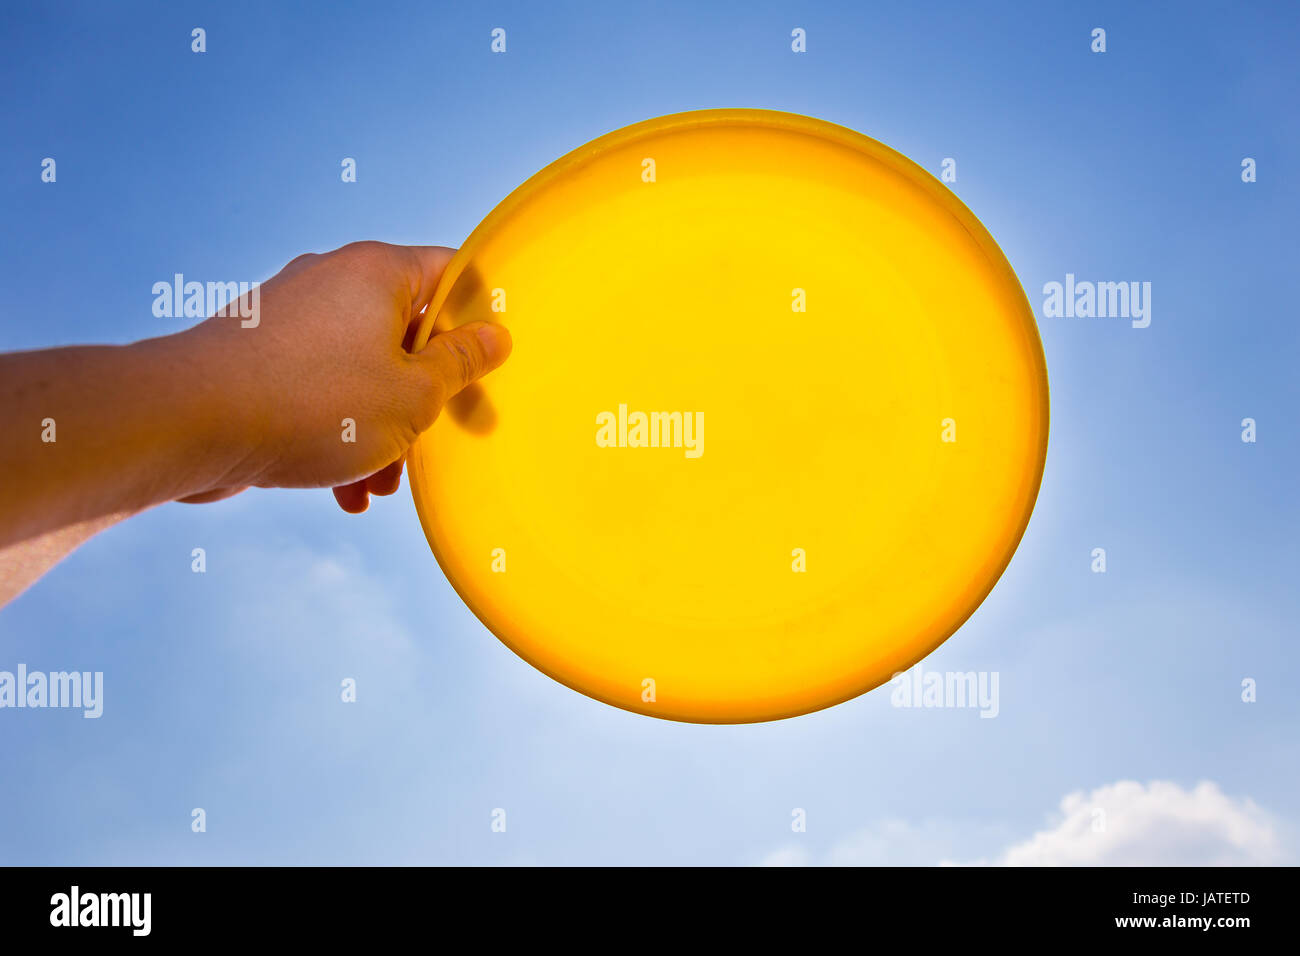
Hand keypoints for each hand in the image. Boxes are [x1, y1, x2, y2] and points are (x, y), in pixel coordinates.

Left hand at [179, 241, 511, 511]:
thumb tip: (493, 336)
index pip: (451, 272)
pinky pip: (320, 390)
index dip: (478, 320)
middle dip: (424, 396)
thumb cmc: (308, 404)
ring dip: (383, 429)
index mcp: (377, 272)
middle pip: (407, 332)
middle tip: (435, 440)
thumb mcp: (412, 395)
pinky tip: (342, 488)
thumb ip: (460, 365)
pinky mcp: (261, 358)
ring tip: (380, 484)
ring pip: (363, 371)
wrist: (187, 425)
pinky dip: (339, 433)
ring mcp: (292, 319)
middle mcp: (332, 282)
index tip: (487, 368)